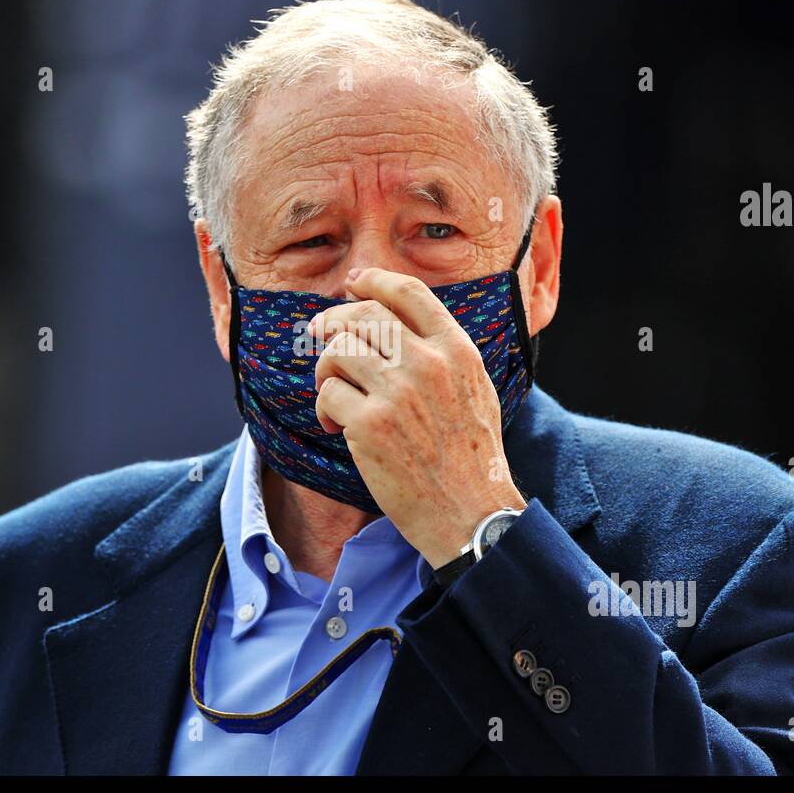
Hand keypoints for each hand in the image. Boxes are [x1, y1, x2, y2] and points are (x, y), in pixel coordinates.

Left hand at [306, 267, 526, 566]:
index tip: (354, 283)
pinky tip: (333, 425)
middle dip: (333, 320)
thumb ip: (443, 354)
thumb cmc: (470, 458)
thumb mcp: (474, 390)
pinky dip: (323, 407)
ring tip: (332, 393)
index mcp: (457, 351)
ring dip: (325, 369)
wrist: (470, 512)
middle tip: (319, 333)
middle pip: (364, 315)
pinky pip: (328, 394)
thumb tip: (396, 324)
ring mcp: (397, 393)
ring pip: (339, 351)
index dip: (374, 280)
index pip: (409, 293)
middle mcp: (427, 363)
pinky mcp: (369, 425)